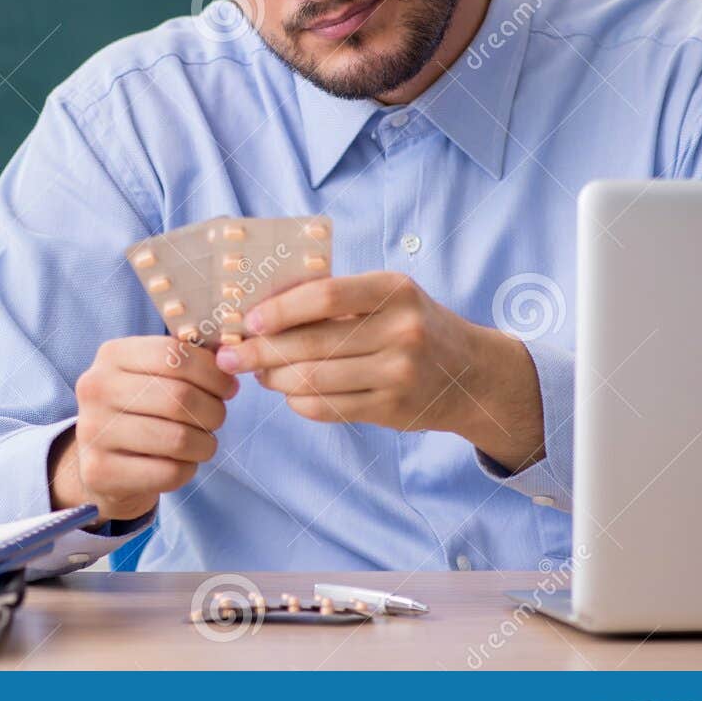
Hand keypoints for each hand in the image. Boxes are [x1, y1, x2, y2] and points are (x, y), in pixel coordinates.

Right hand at [49, 336, 238, 520]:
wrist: (103, 464)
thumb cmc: (140, 411)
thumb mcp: (152, 375)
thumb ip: (187, 361)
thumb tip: (229, 357)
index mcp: (112, 355)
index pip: (172, 354)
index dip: (212, 372)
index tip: (228, 387)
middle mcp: (96, 388)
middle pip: (179, 397)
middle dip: (213, 411)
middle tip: (217, 418)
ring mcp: (93, 431)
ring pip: (178, 438)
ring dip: (204, 444)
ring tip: (202, 443)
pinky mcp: (100, 471)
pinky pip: (168, 472)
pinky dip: (187, 470)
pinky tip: (179, 463)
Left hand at [214, 272, 545, 472]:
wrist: (471, 374)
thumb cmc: (412, 326)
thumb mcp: (386, 296)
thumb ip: (335, 298)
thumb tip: (259, 307)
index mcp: (393, 290)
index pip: (325, 295)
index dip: (279, 309)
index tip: (247, 321)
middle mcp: (401, 331)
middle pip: (311, 344)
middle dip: (260, 352)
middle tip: (230, 356)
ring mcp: (399, 373)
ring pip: (314, 380)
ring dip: (274, 379)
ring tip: (259, 374)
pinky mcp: (393, 410)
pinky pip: (328, 408)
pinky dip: (298, 402)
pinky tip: (291, 393)